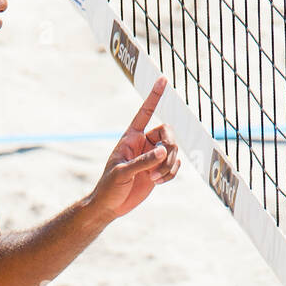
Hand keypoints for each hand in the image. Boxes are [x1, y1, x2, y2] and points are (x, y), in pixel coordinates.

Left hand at [91, 78, 179, 220]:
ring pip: (174, 150)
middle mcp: (144, 143)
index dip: (154, 96)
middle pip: (168, 133)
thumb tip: (163, 152)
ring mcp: (152, 157)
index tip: (163, 79)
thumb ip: (142, 162)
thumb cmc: (109, 186)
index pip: (144, 112)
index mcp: (131, 137)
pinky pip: (176, 165)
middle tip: (162, 161)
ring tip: (155, 178)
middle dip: (170, 147)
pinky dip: (172, 173)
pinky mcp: (159, 170)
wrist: (111, 206)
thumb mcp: (122, 173)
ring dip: (170, 165)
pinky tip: (159, 182)